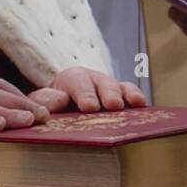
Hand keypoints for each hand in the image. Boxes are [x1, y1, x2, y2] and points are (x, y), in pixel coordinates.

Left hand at [27, 67, 148, 112]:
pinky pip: (131, 94)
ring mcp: (110, 88)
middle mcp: (94, 80)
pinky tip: (144, 107)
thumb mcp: (42, 102)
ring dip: (127, 95)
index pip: (78, 83)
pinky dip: (138, 98)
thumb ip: (44, 101)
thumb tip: (57, 101)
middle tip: (113, 105)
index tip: (89, 107)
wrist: (62, 106)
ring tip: (136, 104)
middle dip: (109, 93)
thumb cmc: (52, 106)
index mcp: (71, 79)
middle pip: (103, 83)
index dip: (85, 94)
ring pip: (120, 87)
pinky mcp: (122, 97)